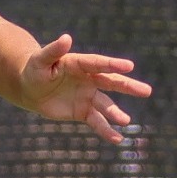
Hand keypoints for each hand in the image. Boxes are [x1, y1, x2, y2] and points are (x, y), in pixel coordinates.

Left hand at [19, 35, 152, 143]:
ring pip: (106, 106)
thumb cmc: (34, 69)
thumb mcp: (40, 60)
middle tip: (147, 91)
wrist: (30, 88)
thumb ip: (53, 50)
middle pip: (111, 82)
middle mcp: (88, 79)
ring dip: (116, 114)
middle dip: (128, 87)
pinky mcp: (83, 111)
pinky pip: (97, 122)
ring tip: (126, 121)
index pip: (98, 64)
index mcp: (79, 63)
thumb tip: (66, 38)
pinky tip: (117, 139)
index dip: (113, 65)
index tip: (130, 66)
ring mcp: (88, 96)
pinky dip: (107, 131)